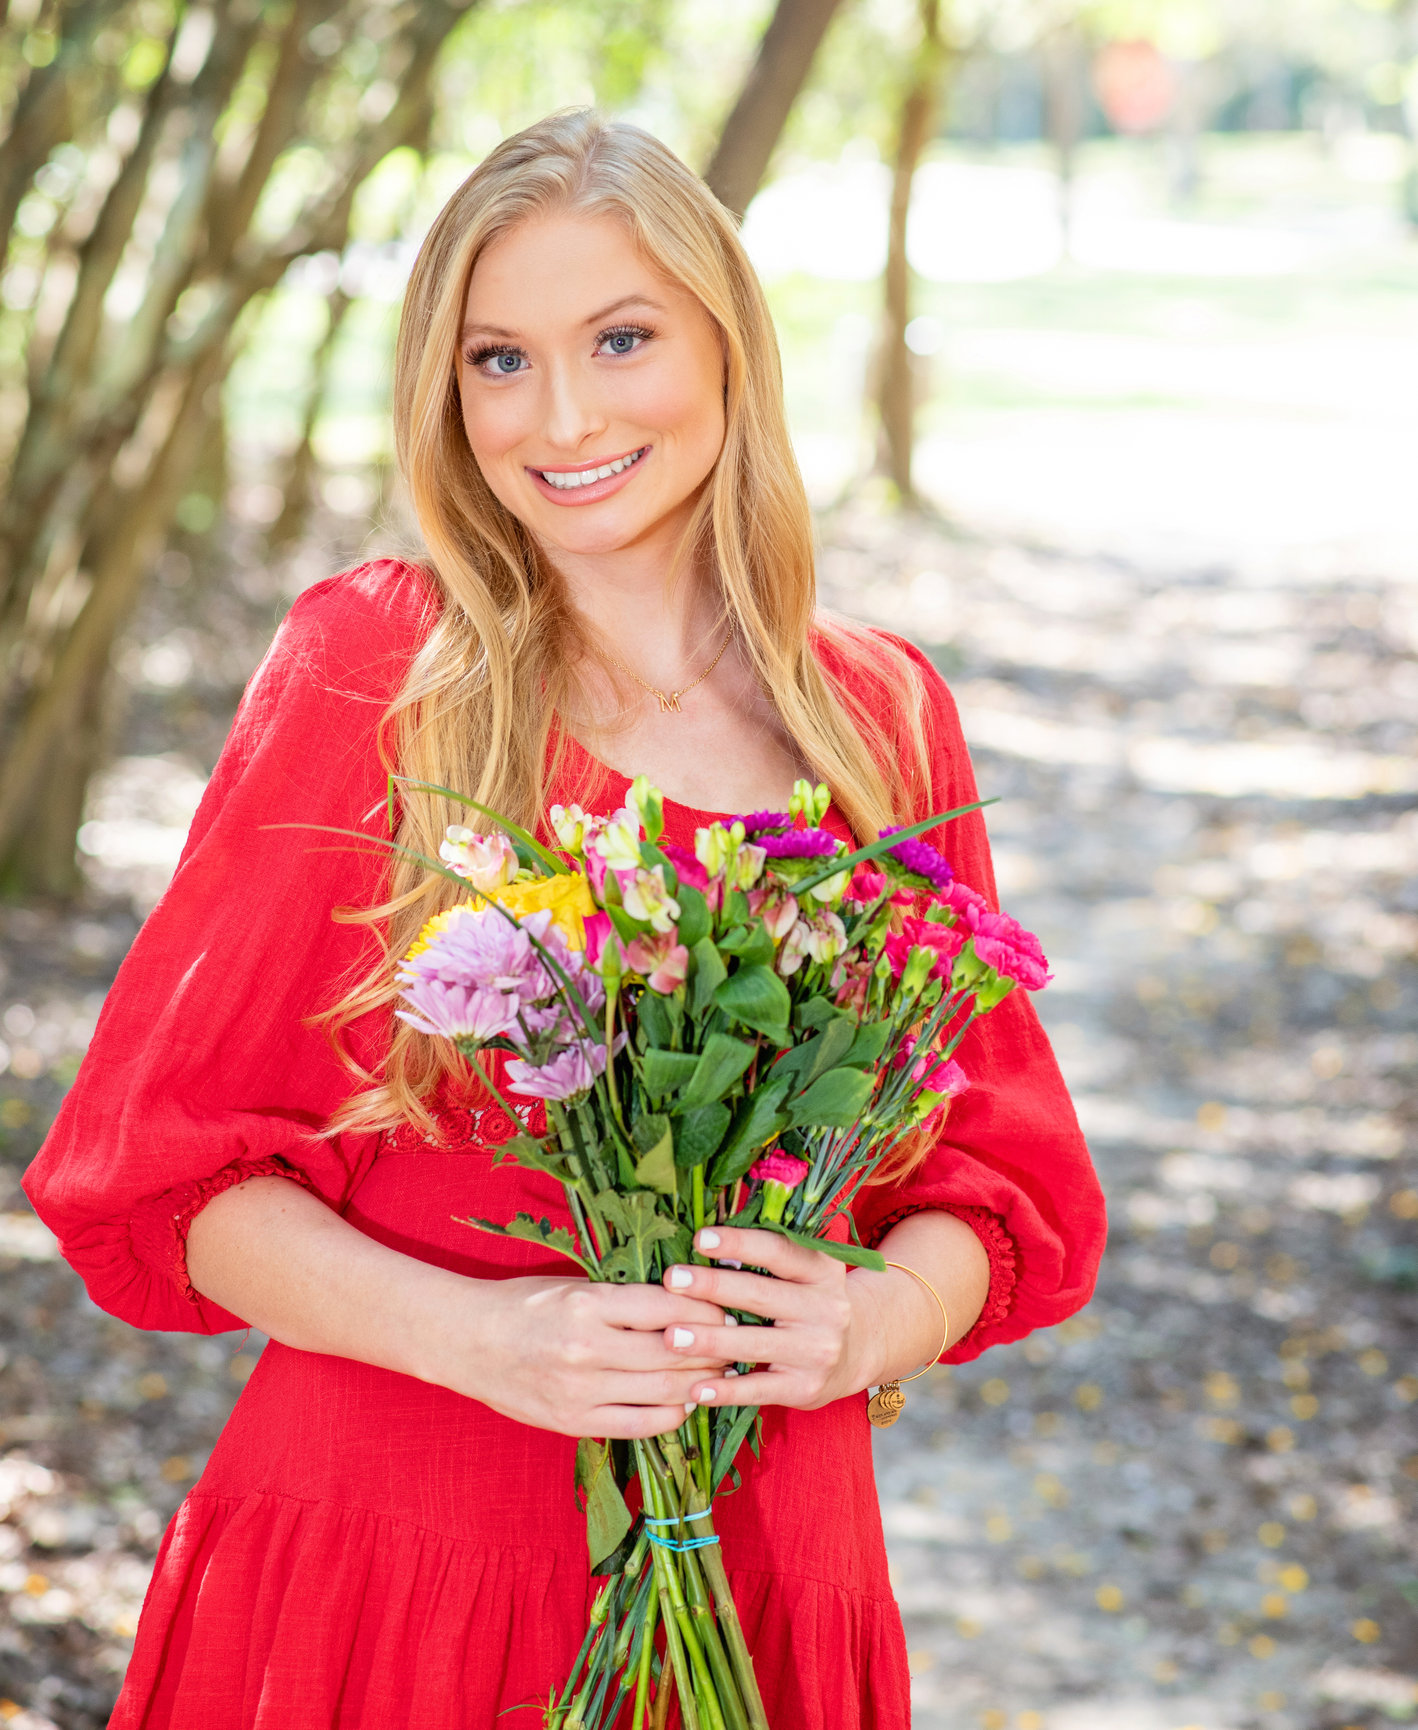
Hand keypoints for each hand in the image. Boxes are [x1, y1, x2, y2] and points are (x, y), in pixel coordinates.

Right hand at [424, 1274, 734, 1439]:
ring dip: (701, 1383)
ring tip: (721, 1372)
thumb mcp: (574, 1284)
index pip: (668, 1308)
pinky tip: (686, 1402)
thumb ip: (624, 1297)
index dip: (707, 1310)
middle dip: (716, 1349)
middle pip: (675, 1354)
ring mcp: (581, 1391)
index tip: (726, 1307)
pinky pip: (640, 1426)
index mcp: (589, 1304)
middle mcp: (588, 1349)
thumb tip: (688, 1299)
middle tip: (737, 1342)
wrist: (465, 1341)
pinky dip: (672, 1415)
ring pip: (664, 1392)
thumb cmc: (524, 1303)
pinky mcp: (573, 1423)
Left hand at [658, 1226, 872, 1410]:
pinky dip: (726, 1391)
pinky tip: (695, 1388)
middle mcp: (826, 1309)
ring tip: (670, 1335)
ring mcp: (818, 1351)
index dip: (739, 1243)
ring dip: (710, 1340)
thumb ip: (769, 1253)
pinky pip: (759, 1389)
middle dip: (712, 1286)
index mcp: (823, 1270)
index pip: (779, 1251)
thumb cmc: (811, 1301)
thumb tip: (706, 1234)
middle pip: (761, 1295)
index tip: (700, 1238)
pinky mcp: (806, 1388)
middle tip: (672, 1279)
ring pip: (755, 1343)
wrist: (857, 1352)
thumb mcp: (807, 1271)